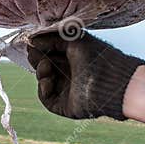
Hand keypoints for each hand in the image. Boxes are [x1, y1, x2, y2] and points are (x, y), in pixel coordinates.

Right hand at [26, 31, 144, 119]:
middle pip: (44, 66)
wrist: (113, 83)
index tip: (31, 42)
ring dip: (40, 72)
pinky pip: (46, 98)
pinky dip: (43, 89)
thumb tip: (32, 40)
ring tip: (46, 66)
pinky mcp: (64, 105)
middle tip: (35, 54)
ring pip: (43, 81)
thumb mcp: (75, 40)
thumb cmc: (98, 58)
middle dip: (37, 59)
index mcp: (73, 58)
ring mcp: (67, 90)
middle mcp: (69, 74)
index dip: (40, 48)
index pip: (50, 53)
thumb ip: (52, 38)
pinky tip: (47, 80)